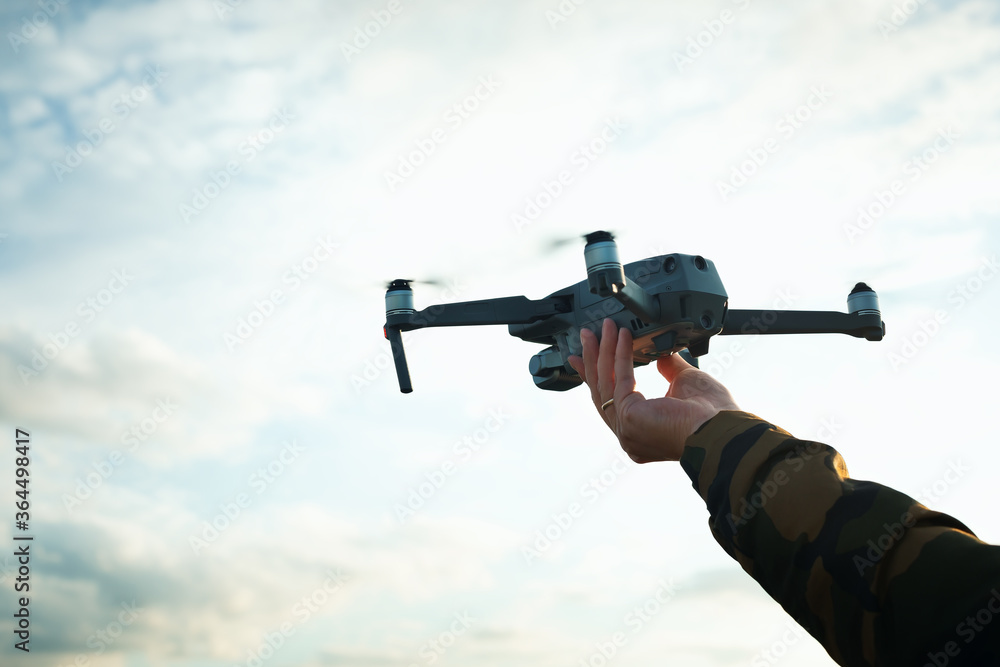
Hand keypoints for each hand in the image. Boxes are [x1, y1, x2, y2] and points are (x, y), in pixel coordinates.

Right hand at [567, 318, 740, 462]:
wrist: (720, 429)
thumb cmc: (712, 415)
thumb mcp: (684, 382)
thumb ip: (668, 368)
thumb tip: (660, 353)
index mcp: (641, 432)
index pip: (611, 400)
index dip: (598, 375)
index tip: (587, 357)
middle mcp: (628, 435)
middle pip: (602, 390)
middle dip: (593, 359)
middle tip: (587, 335)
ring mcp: (626, 428)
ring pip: (606, 382)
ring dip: (603, 350)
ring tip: (604, 327)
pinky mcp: (629, 416)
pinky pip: (620, 378)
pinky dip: (619, 353)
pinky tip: (621, 335)